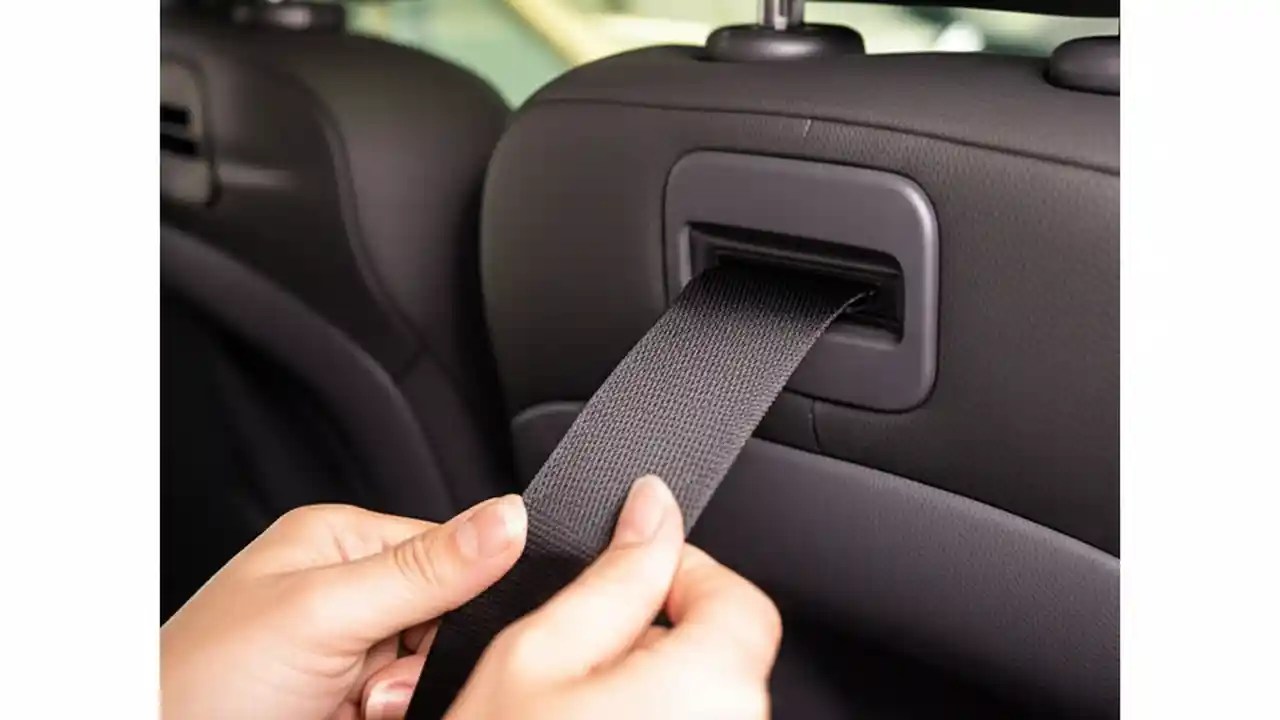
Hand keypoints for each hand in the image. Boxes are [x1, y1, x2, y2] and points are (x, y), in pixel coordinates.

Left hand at [160, 495, 527, 719]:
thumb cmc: (203, 687)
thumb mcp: (324, 613)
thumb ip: (423, 569)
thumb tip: (509, 517)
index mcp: (340, 542)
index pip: (449, 548)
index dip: (460, 594)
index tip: (429, 634)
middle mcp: (347, 590)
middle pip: (448, 615)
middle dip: (424, 659)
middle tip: (376, 684)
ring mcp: (349, 652)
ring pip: (435, 668)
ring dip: (409, 696)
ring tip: (358, 710)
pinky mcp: (352, 702)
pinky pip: (415, 702)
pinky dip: (400, 717)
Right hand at [446, 475, 781, 717]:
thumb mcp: (534, 655)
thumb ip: (611, 573)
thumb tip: (653, 506)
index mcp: (711, 688)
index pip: (737, 595)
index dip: (675, 569)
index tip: (623, 573)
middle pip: (714, 651)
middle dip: (647, 637)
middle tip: (569, 656)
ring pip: (696, 698)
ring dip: (639, 688)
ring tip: (562, 708)